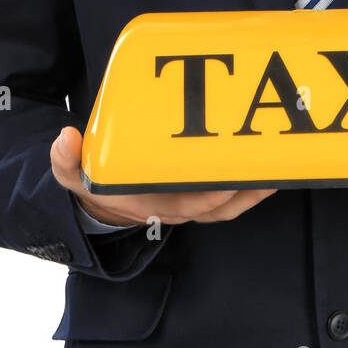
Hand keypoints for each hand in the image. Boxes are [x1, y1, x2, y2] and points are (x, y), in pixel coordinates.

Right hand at [50, 125, 277, 225]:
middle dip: (247, 189)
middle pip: (221, 205)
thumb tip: (65, 139)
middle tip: (271, 165)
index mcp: (151, 203)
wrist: (100, 203)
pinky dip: (252, 186)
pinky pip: (231, 196)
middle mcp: (177, 208)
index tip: (230, 177)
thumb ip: (65, 160)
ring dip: (257, 188)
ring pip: (232, 203)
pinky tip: (269, 165)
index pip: (189, 204)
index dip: (213, 193)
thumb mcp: (71, 174)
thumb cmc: (93, 183)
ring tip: (282, 166)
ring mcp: (191, 205)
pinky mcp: (199, 194)